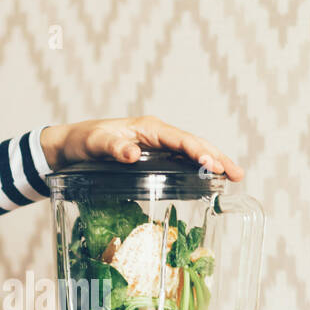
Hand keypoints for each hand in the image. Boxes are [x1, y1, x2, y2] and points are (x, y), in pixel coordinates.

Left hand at [39, 114, 243, 180]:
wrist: (71, 145)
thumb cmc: (82, 141)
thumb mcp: (93, 144)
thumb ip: (112, 147)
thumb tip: (132, 153)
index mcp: (148, 128)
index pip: (180, 139)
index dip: (199, 152)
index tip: (214, 165)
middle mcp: (157, 135)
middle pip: (194, 144)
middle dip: (217, 158)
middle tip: (238, 175)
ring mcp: (158, 146)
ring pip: (191, 153)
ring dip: (213, 163)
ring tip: (234, 178)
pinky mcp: (155, 157)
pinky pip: (182, 161)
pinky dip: (199, 169)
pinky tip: (210, 181)